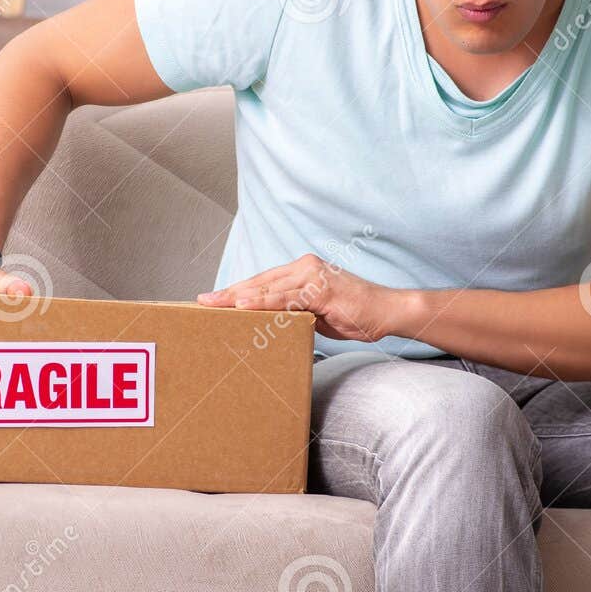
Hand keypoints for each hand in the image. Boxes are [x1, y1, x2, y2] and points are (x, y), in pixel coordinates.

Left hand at [196, 253, 396, 342]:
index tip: (213, 299)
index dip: (237, 291)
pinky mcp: (321, 288)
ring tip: (214, 305)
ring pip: (268, 287)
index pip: (263, 282)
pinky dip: (262, 302)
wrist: (388, 312)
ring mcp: (313, 275)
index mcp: (303, 271)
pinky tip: (242, 306)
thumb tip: (271, 324)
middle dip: (229, 293)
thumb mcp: (317, 315)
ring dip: (238, 297)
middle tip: (202, 301)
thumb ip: (294, 313)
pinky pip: (286, 298)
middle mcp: (305, 267)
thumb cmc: (355, 315)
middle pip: (259, 281)